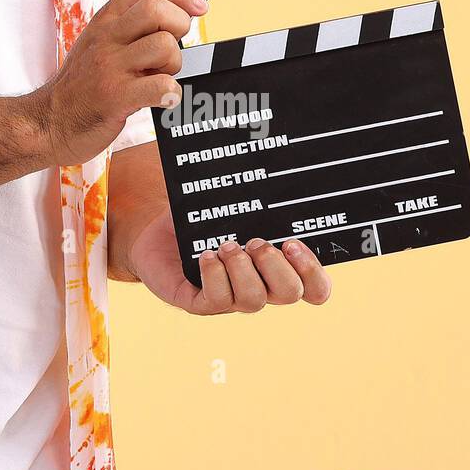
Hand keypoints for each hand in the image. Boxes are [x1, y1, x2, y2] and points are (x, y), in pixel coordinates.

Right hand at [29, 0, 204, 165]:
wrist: (49, 121)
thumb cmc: (82, 83)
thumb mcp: (99, 42)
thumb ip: (130, 25)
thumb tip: (176, 11)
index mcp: (106, 19)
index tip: (197, 7)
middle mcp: (107, 37)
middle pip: (157, 8)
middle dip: (180, 26)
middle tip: (170, 50)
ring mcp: (110, 66)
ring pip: (164, 46)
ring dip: (174, 65)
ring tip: (158, 77)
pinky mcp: (115, 97)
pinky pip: (161, 87)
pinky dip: (171, 94)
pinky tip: (162, 99)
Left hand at [130, 209, 332, 313]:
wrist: (155, 235)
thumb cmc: (200, 220)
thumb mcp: (229, 205)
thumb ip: (249, 197)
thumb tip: (262, 165)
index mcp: (276, 268)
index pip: (314, 288)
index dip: (312, 272)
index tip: (292, 242)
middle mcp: (260, 288)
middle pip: (289, 294)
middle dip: (275, 265)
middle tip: (255, 241)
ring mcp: (232, 299)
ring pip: (254, 300)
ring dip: (242, 269)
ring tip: (226, 245)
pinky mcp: (201, 304)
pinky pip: (217, 300)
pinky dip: (214, 274)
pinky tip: (204, 255)